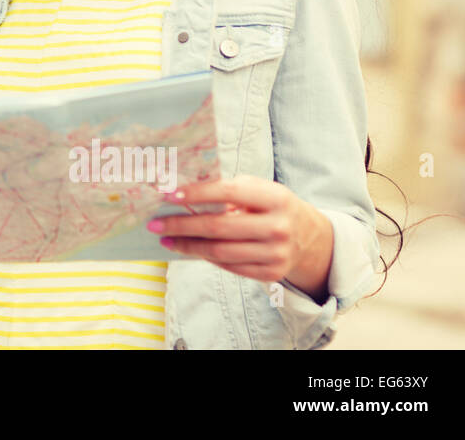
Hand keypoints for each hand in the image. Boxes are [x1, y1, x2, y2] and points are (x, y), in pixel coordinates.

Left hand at [150, 175, 333, 298]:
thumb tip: (181, 192)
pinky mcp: (272, 273)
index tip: (169, 195)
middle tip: (155, 224)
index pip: (228, 192)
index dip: (196, 193)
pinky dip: (206, 257)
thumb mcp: (258, 189)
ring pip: (221, 252)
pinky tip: (189, 249)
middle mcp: (278, 227)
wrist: (309, 236)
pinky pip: (230, 266)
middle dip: (182, 225)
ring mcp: (277, 254)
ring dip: (188, 246)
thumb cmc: (271, 206)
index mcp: (275, 197)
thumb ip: (227, 189)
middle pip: (219, 227)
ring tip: (166, 239)